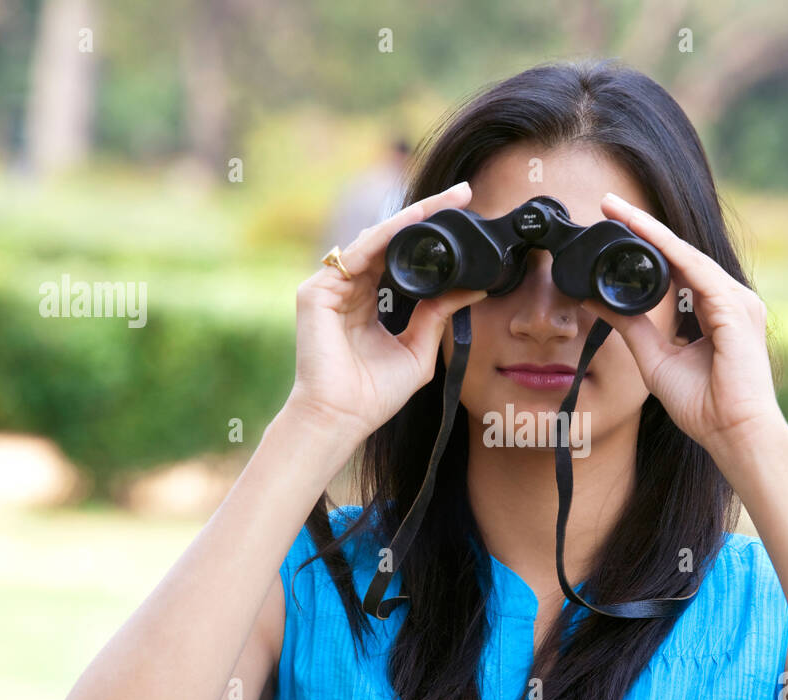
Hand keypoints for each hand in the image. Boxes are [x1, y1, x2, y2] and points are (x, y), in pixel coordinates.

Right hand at [286, 181, 489, 436]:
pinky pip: (356, 255)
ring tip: (445, 202)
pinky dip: (385, 237)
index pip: (402, 258)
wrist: (343, 418)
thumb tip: (472, 288)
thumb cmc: (374, 394)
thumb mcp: (418, 348)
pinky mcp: (315, 292)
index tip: (464, 216)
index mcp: (369, 302)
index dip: (430, 237)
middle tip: (463, 193)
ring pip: (375, 240)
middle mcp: (349, 289)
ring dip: (411, 218)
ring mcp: (330, 288)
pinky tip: (412, 222)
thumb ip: (438, 314)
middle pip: (390, 241)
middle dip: (426, 215)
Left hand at [579, 191, 787, 458]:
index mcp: (714, 311)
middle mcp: (729, 300)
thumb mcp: (654, 358)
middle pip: (681, 253)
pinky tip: (646, 236)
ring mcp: (737, 302)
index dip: (644, 244)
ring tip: (619, 211)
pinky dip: (671, 252)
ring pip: (688, 255)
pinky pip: (698, 272)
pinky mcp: (736, 310)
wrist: (732, 433)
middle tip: (607, 201)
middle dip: (643, 227)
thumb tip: (596, 300)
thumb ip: (630, 326)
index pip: (675, 267)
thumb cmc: (704, 405)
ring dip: (652, 231)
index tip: (612, 222)